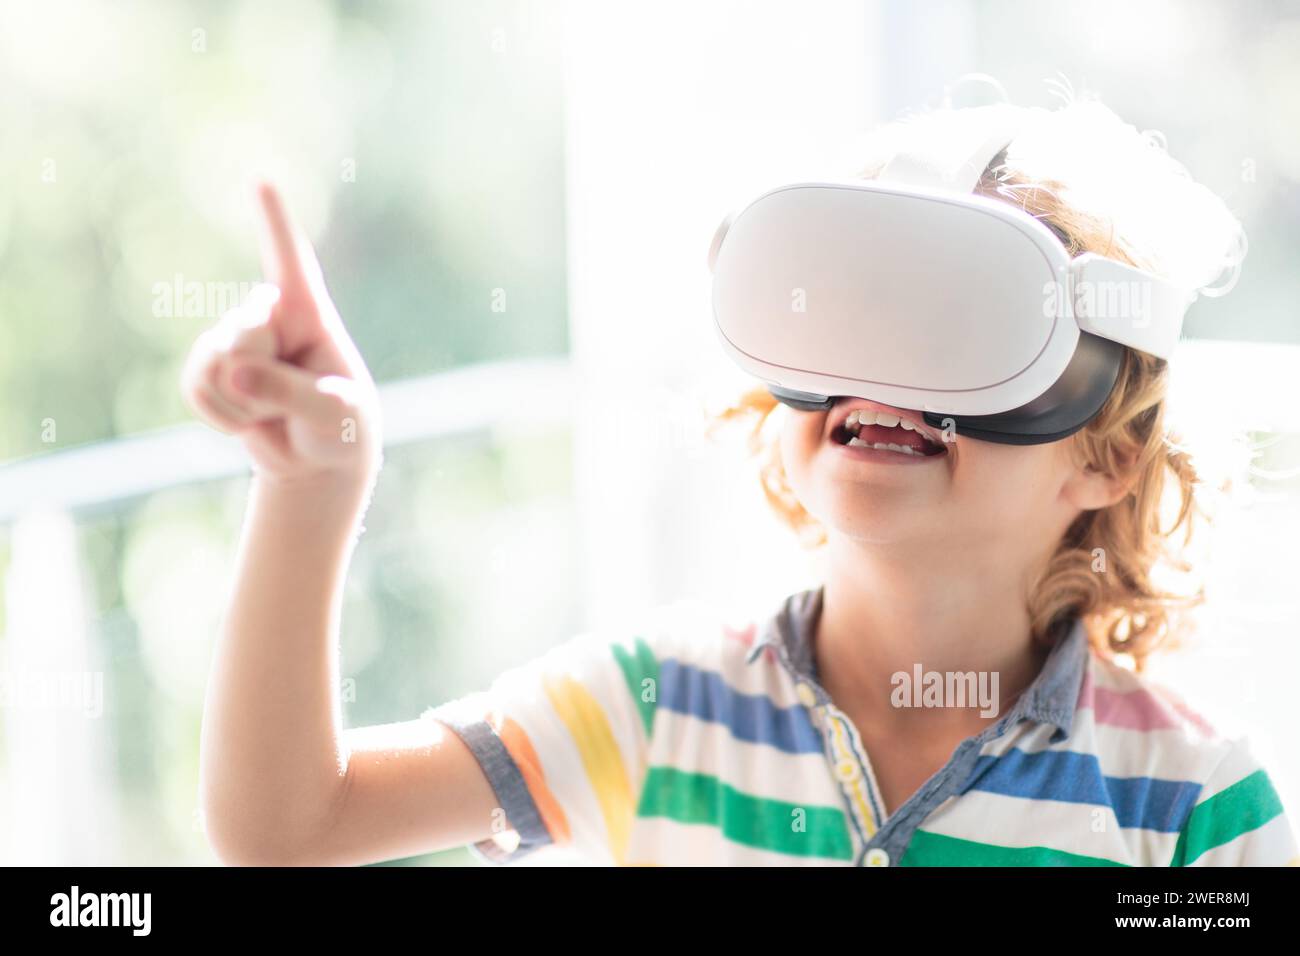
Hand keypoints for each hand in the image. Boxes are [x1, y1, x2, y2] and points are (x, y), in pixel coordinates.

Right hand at [180, 183, 381, 491]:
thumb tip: (236, 375)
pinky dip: (220, 417)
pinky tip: (247, 420)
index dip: (275, 224)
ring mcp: (234, 342)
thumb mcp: (334, 414)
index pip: (290, 263)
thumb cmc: (342, 429)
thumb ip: (291, 393)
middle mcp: (268, 318)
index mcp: (309, 313)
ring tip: (273, 412)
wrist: (316, 460)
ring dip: (241, 405)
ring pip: (212, 365)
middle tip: (292, 399)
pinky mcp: (210, 369)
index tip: (262, 181)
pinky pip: (193, 388)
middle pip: (239, 335)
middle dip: (257, 377)